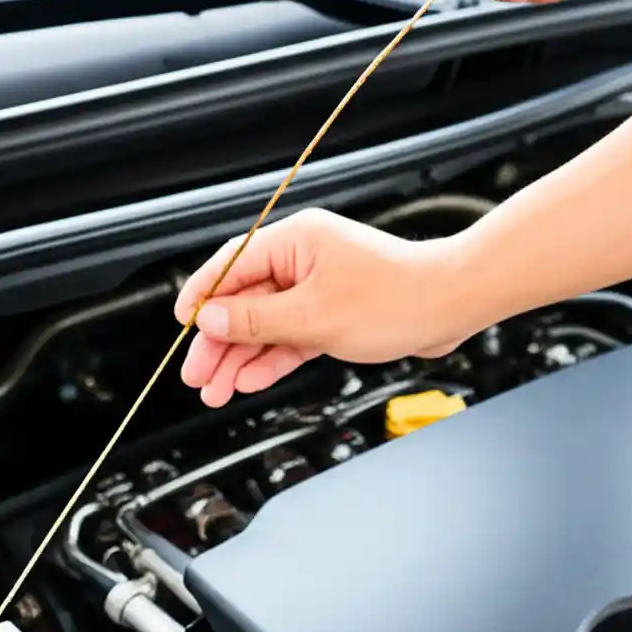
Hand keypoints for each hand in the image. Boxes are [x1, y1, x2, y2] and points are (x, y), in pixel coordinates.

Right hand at [174, 209, 468, 406]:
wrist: (451, 306)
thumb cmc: (397, 297)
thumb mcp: (314, 316)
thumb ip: (258, 321)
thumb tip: (213, 319)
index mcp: (295, 241)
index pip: (231, 266)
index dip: (201, 298)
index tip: (180, 325)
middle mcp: (303, 260)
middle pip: (244, 301)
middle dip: (218, 341)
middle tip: (195, 375)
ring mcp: (318, 288)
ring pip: (266, 324)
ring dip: (241, 357)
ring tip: (216, 389)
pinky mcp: (333, 313)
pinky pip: (291, 336)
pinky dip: (272, 358)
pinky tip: (250, 379)